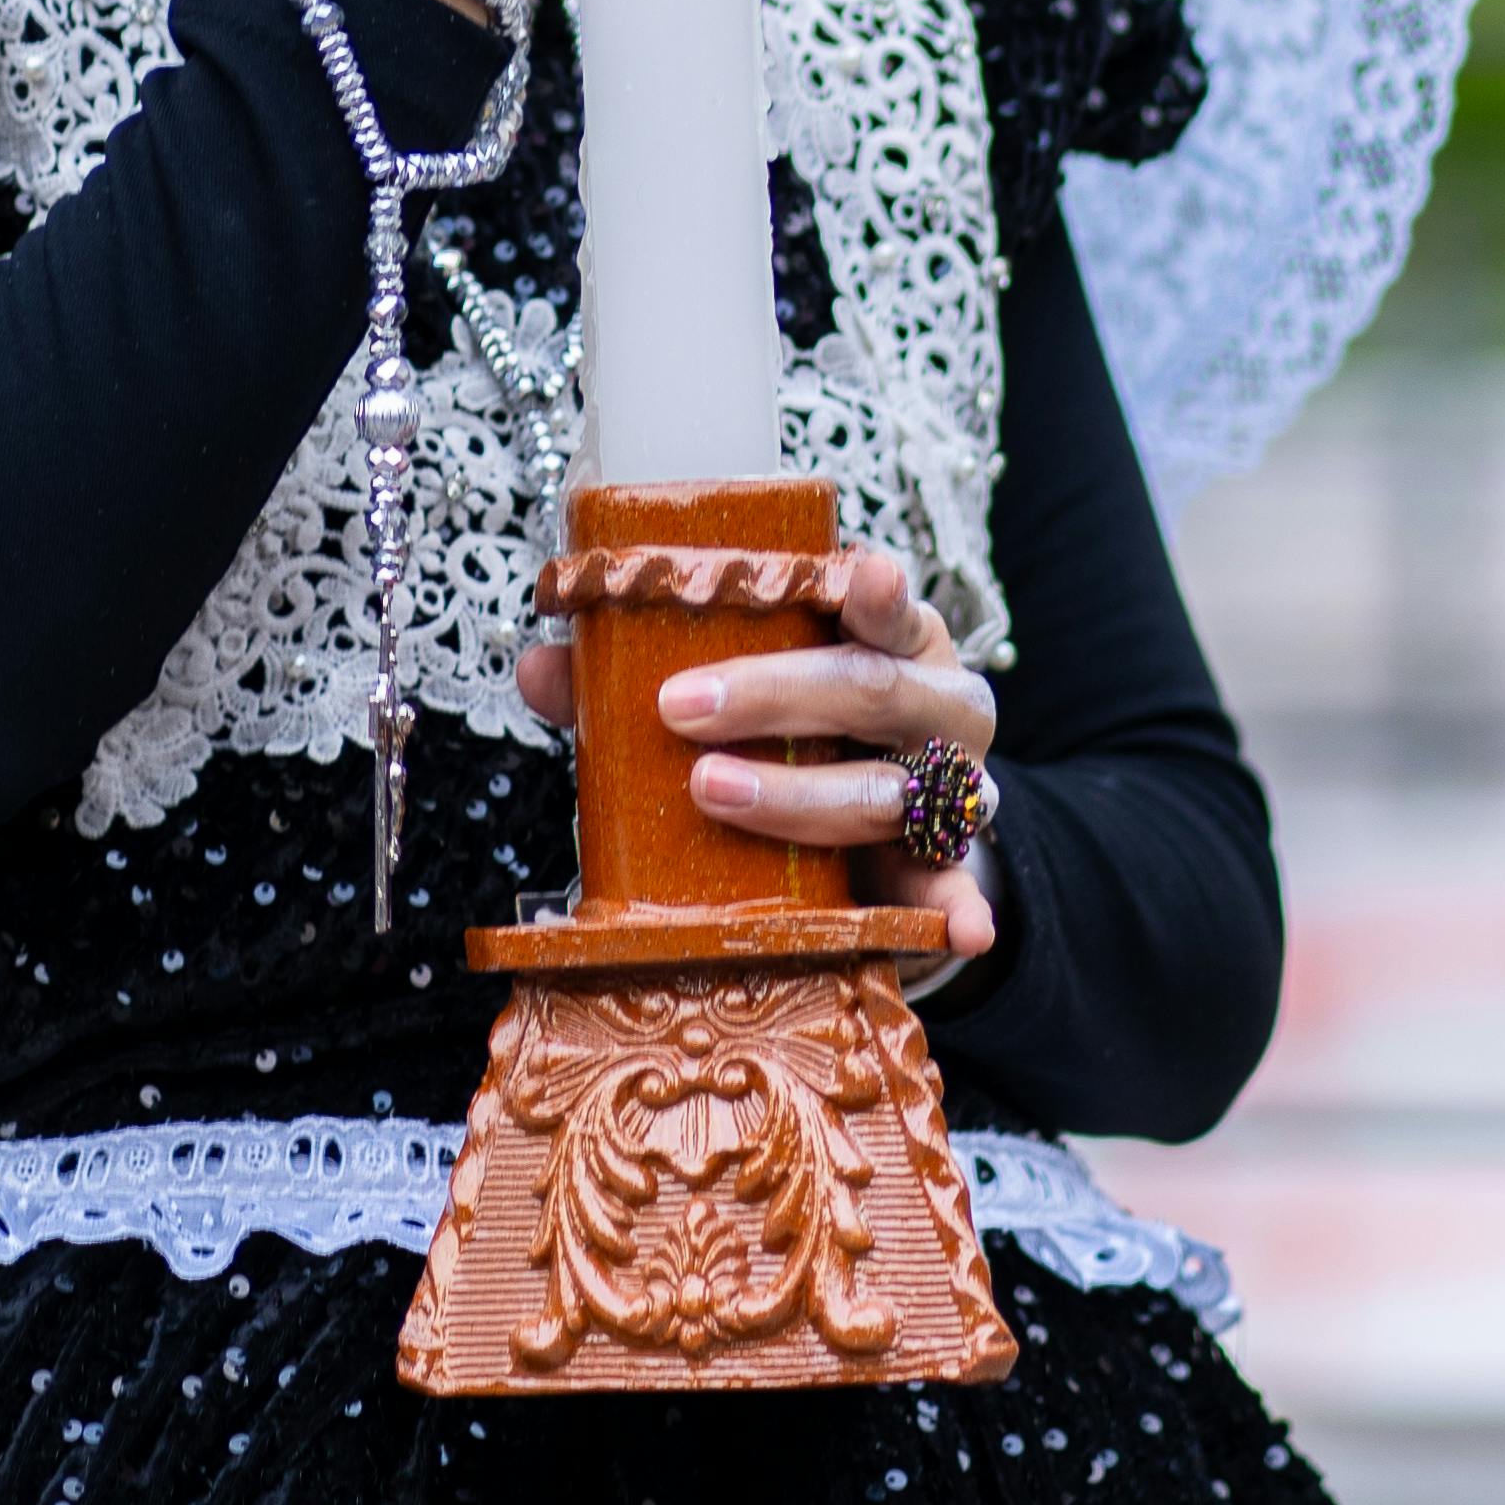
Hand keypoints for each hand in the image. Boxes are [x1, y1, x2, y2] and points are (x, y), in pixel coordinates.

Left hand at [515, 541, 996, 967]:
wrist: (878, 832)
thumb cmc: (798, 733)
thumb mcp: (737, 691)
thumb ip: (642, 673)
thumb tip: (541, 668)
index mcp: (894, 639)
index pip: (888, 602)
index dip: (869, 590)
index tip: (850, 575)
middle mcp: (938, 703)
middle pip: (873, 689)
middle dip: (776, 695)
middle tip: (681, 708)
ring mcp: (952, 788)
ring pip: (888, 790)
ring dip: (799, 796)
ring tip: (712, 792)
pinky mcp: (948, 866)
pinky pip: (956, 888)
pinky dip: (960, 909)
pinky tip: (962, 930)